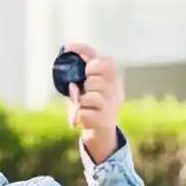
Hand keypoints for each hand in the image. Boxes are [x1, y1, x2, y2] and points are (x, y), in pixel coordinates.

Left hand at [64, 43, 123, 161]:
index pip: (106, 63)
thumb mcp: (84, 84)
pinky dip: (79, 115)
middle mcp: (116, 90)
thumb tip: (68, 62)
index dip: (87, 57)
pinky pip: (83, 113)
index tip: (73, 54)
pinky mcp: (104, 121)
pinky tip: (84, 117)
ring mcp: (112, 106)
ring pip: (89, 97)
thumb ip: (78, 70)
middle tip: (85, 89)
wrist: (100, 131)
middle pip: (95, 79)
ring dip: (81, 101)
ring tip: (85, 105)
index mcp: (113, 78)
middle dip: (85, 83)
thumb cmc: (89, 103)